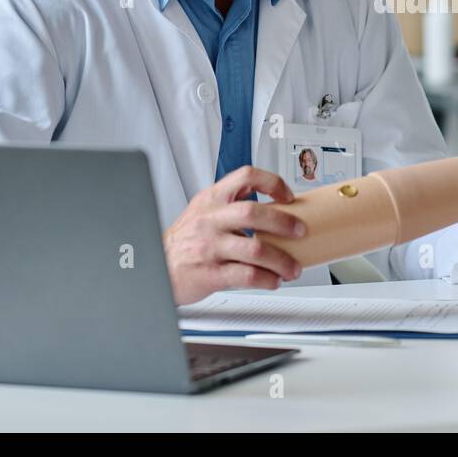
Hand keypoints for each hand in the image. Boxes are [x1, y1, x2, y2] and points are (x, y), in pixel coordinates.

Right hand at [162, 166, 307, 304]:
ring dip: (282, 260)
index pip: (246, 176)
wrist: (157, 266)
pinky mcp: (211, 273)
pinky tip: (272, 280)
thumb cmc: (185, 240)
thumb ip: (232, 206)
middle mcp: (211, 219)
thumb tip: (276, 211)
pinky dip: (267, 279)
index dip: (272, 182)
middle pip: (254, 212)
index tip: (287, 196)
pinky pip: (247, 275)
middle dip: (284, 222)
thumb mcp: (203, 211)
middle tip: (300, 231)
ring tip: (292, 267)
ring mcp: (210, 246)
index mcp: (212, 199)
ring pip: (255, 248)